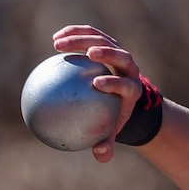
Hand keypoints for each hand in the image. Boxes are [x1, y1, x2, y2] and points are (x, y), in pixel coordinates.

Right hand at [51, 24, 146, 162]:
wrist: (122, 94)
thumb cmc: (113, 115)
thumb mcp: (112, 130)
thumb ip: (108, 143)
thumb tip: (100, 156)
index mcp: (132, 89)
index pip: (126, 84)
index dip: (115, 83)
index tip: (97, 85)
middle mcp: (129, 67)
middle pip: (120, 55)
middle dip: (106, 52)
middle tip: (87, 54)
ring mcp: (118, 51)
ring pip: (103, 39)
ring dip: (82, 38)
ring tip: (58, 43)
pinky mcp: (107, 41)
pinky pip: (91, 34)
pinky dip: (75, 34)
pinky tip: (55, 38)